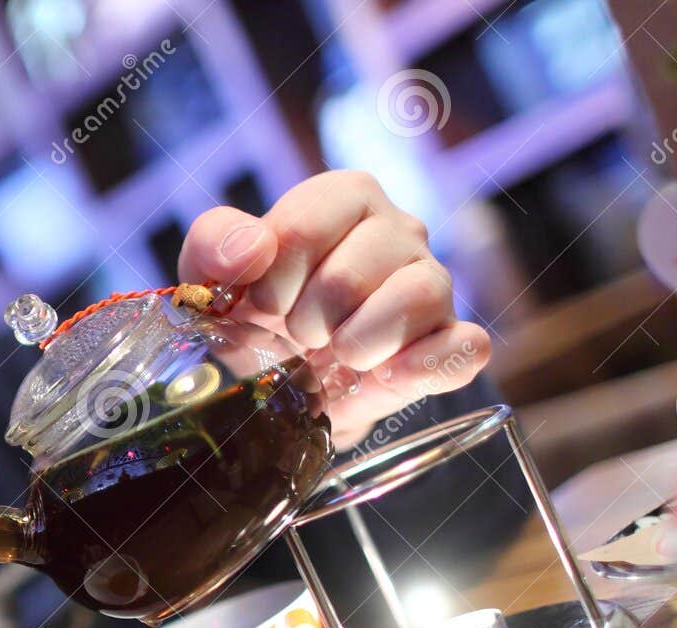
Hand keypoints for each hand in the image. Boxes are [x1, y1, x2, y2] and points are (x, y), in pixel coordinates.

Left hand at [179, 170, 490, 449]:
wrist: (279, 380)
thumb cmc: (253, 313)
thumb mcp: (211, 275)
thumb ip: (215, 242)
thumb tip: (252, 249)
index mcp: (345, 197)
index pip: (304, 228)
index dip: (272, 282)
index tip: (262, 306)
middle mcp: (398, 230)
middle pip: (349, 276)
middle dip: (306, 322)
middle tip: (298, 335)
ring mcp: (432, 283)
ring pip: (417, 297)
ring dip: (356, 344)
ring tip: (335, 354)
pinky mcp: (448, 342)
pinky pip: (465, 347)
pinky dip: (426, 366)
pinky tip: (385, 377)